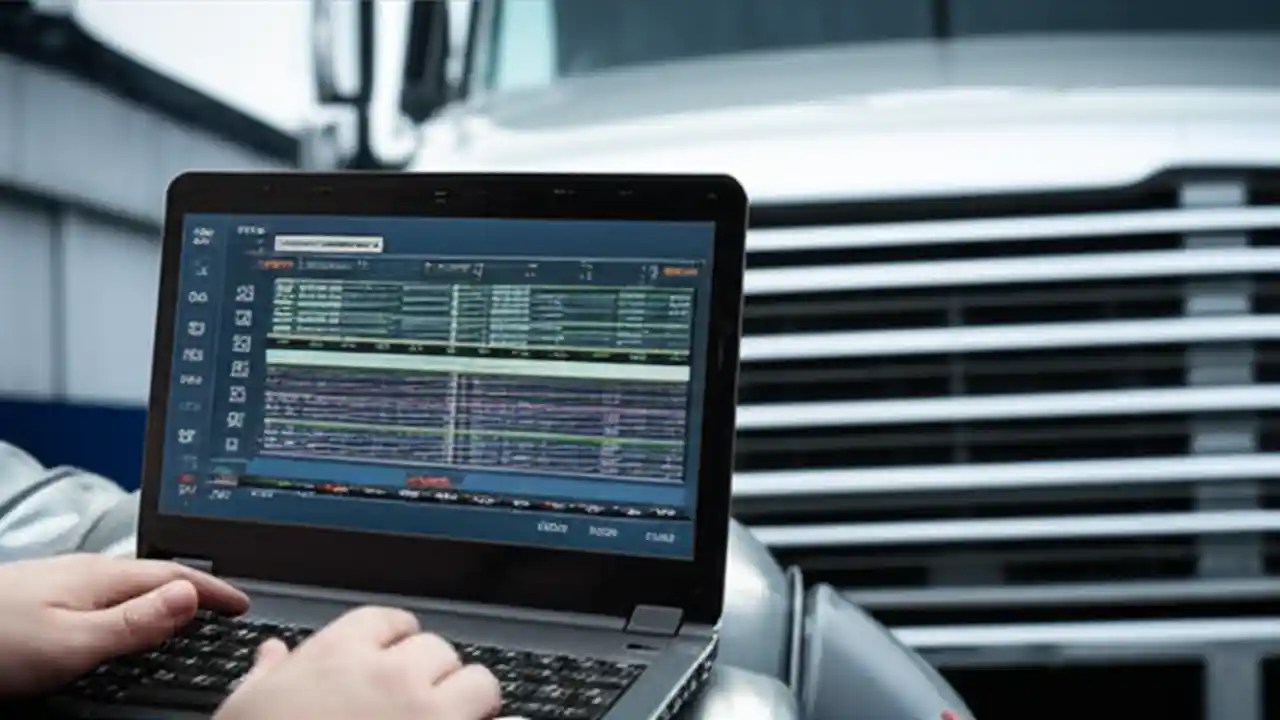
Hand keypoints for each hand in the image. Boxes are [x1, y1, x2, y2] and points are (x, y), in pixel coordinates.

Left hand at [0, 554, 248, 696]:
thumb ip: (134, 622)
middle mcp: (83, 572)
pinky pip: (103, 594)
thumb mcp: (72, 643)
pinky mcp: (38, 595)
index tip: (243, 603)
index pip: (175, 576)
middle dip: (193, 588)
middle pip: (153, 574)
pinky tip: (118, 617)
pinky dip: (130, 603)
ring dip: (161, 594)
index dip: (213, 590)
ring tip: (183, 610)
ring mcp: (58, 580)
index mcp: (100, 579)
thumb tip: (191, 596)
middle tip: (223, 606)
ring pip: (126, 583)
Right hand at [216, 606, 501, 719]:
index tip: (391, 659)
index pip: (388, 622)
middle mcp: (392, 676)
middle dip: (429, 675)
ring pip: (478, 683)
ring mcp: (429, 715)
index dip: (392, 642)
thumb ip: (267, 677)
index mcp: (339, 656)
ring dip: (468, 701)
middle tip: (415, 704)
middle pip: (437, 650)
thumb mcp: (244, 712)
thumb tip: (275, 655)